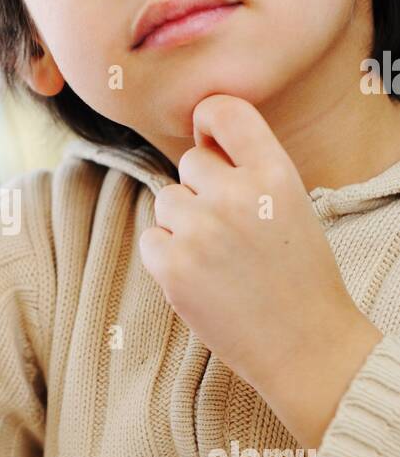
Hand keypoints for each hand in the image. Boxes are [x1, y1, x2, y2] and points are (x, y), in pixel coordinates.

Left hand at [138, 95, 378, 438]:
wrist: (305, 346)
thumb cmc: (298, 277)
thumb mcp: (292, 206)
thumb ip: (250, 171)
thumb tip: (198, 145)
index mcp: (276, 173)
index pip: (225, 110)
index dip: (209, 120)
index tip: (209, 141)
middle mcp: (237, 194)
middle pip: (190, 163)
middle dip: (202, 191)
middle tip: (231, 232)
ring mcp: (201, 229)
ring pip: (167, 200)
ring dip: (182, 224)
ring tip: (219, 259)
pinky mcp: (172, 265)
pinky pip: (151, 238)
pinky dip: (166, 257)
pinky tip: (200, 278)